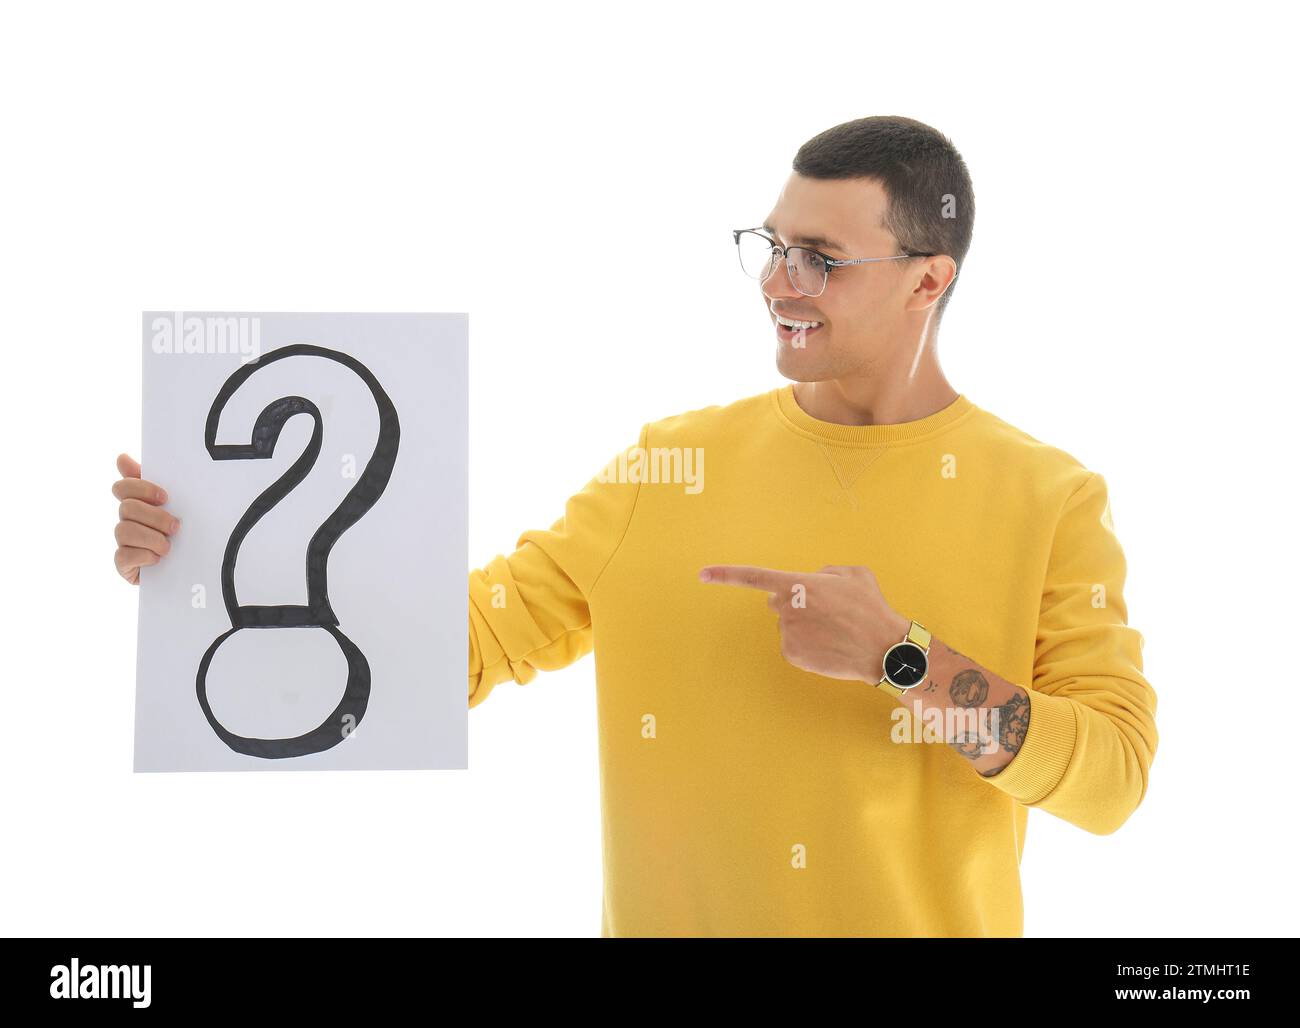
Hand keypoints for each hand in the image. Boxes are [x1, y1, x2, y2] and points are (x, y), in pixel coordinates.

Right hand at [112, 453, 178, 583]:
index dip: (141, 488)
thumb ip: (158, 480)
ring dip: (151, 538)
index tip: (165, 497)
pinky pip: (123, 556)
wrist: (196, 568)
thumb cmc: (187, 532)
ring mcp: (124, 542)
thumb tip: (121, 457)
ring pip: (123, 531)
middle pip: (127, 508)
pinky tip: (157, 559)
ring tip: (169, 547)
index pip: (123, 487)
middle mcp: (128, 520)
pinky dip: (143, 556)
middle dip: (154, 517)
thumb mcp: (180, 505)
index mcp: (139, 503)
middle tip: (176, 527)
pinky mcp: (124, 565)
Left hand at [698, 563, 910, 682]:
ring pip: (788, 625)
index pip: (753, 576)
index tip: (701, 574)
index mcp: (798, 584)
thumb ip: (827, 571)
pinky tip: (829, 646)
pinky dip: (808, 646)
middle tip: (829, 612)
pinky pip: (793, 645)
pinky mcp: (791, 654)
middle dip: (796, 604)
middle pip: (778, 602)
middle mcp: (786, 607)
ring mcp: (787, 633)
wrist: (883, 648)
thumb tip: (815, 579)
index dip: (725, 574)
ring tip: (836, 630)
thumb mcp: (854, 574)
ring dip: (806, 626)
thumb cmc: (871, 608)